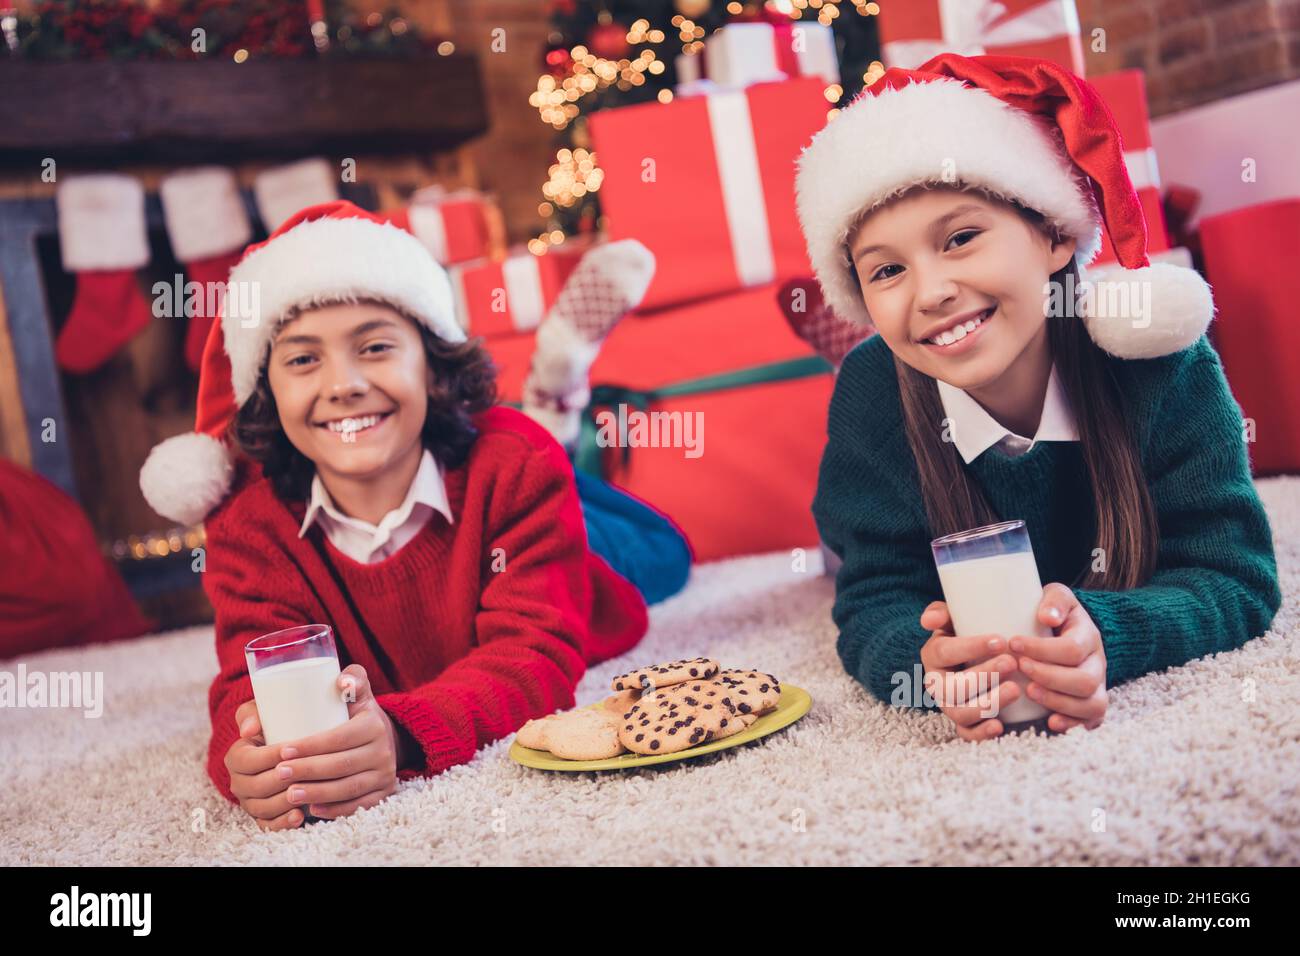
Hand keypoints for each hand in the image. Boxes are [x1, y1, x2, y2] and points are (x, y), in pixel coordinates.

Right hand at [223, 699, 304, 831]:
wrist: (287, 751)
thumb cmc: (277, 727)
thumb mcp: (263, 714)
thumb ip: (252, 713)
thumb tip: (249, 730)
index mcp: (236, 757)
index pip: (248, 760)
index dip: (269, 757)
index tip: (291, 751)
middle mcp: (239, 782)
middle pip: (256, 786)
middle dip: (281, 780)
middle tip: (304, 773)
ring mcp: (249, 802)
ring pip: (263, 807)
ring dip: (284, 802)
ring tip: (306, 793)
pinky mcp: (262, 817)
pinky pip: (268, 825)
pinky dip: (283, 824)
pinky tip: (299, 817)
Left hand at [271, 664, 401, 820]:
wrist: (384, 737)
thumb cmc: (355, 713)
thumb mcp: (356, 691)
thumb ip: (350, 677)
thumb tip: (340, 683)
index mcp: (374, 724)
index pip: (340, 737)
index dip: (311, 746)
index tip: (282, 750)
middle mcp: (384, 750)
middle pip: (341, 765)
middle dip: (307, 771)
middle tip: (278, 773)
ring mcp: (385, 774)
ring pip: (348, 788)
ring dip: (317, 793)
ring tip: (289, 794)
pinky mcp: (383, 793)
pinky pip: (358, 806)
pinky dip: (335, 810)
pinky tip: (313, 809)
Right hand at [919, 600, 1020, 741]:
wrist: (975, 659)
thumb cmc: (969, 634)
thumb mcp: (955, 618)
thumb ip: (942, 612)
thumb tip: (929, 620)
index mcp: (933, 655)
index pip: (945, 651)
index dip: (971, 647)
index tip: (1000, 640)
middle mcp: (937, 683)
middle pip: (953, 686)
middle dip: (984, 675)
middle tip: (1012, 663)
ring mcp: (949, 706)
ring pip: (960, 712)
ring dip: (988, 703)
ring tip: (1015, 690)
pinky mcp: (964, 724)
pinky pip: (967, 734)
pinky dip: (981, 734)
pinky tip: (1000, 726)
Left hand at [1011, 583, 1107, 731]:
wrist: (1072, 631)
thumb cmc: (1057, 615)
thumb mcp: (1058, 597)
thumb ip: (1055, 600)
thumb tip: (1047, 617)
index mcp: (1089, 637)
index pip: (1072, 649)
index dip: (1042, 649)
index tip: (1013, 642)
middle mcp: (1098, 664)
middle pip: (1083, 680)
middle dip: (1049, 676)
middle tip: (1021, 667)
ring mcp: (1098, 686)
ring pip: (1090, 703)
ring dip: (1057, 701)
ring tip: (1029, 691)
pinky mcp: (1092, 704)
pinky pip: (1092, 720)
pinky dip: (1072, 724)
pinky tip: (1051, 723)